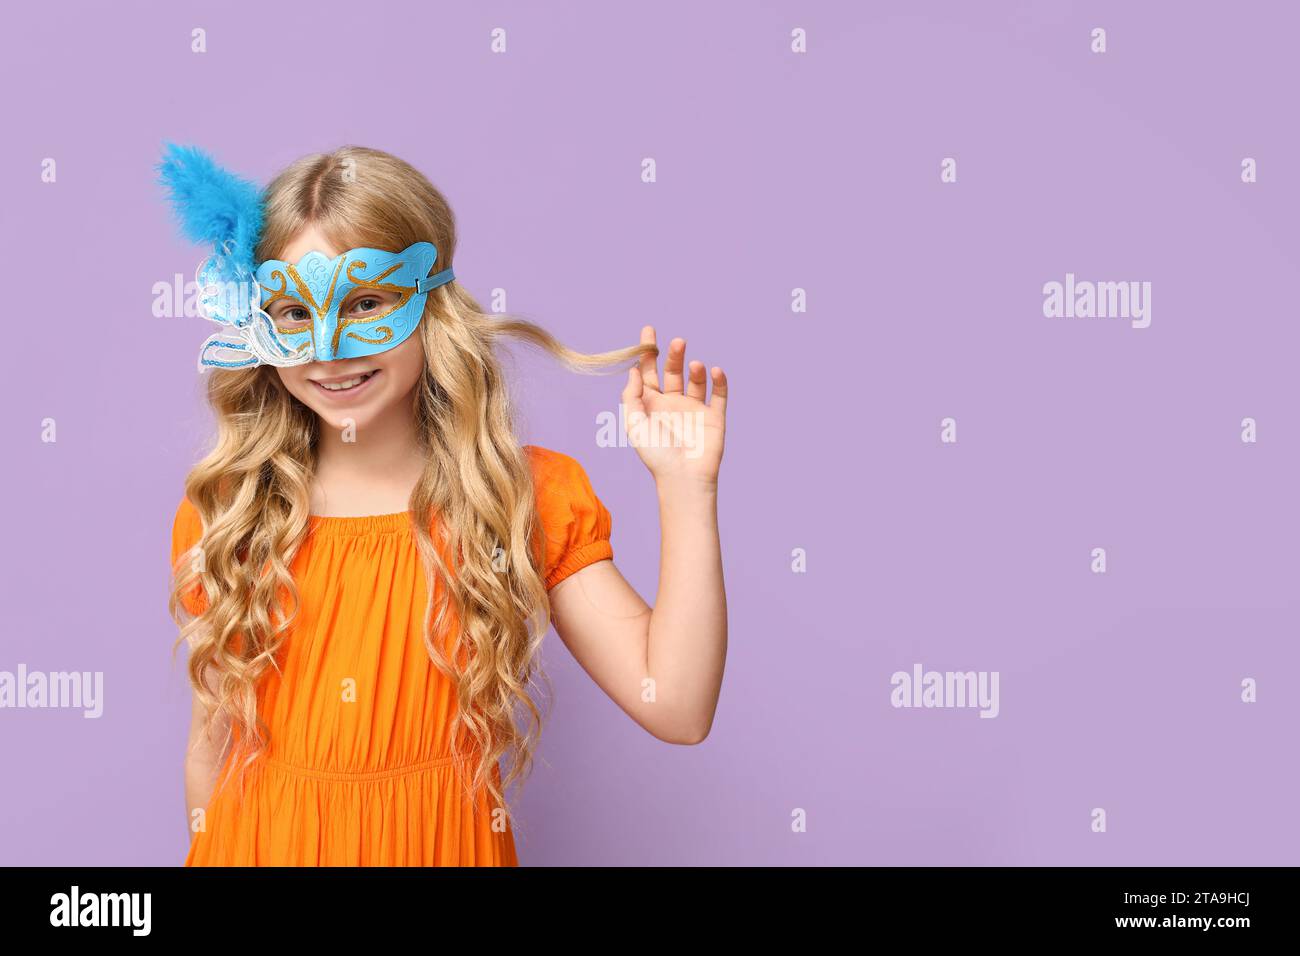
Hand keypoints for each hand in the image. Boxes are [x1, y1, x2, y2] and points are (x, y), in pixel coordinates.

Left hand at [622, 326, 726, 485]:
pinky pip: (719, 395)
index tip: (648, 332)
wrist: (683, 479)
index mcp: (651, 404)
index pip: (649, 372)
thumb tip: (634, 370)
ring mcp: (695, 410)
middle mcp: (673, 404)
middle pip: (672, 371)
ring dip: (695, 369)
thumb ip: (631, 396)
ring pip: (696, 380)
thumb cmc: (656, 456)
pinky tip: (714, 370)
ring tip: (695, 365)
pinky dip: (719, 381)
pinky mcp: (714, 417)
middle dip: (673, 355)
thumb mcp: (635, 424)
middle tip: (677, 341)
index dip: (648, 353)